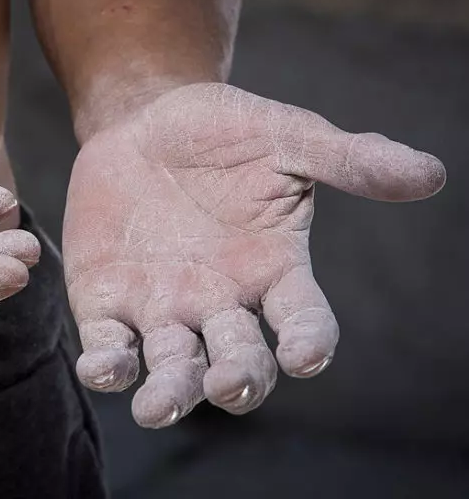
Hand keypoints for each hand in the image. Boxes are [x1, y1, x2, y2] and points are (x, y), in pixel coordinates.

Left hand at [63, 82, 444, 426]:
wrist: (144, 122)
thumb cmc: (224, 133)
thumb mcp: (286, 137)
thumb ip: (347, 159)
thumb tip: (429, 174)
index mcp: (274, 272)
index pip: (303, 322)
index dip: (308, 343)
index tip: (305, 355)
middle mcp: (222, 303)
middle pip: (238, 361)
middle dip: (237, 378)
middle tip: (231, 385)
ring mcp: (163, 308)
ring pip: (174, 368)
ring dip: (169, 394)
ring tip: (158, 408)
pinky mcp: (107, 303)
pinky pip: (111, 346)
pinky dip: (107, 365)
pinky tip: (101, 369)